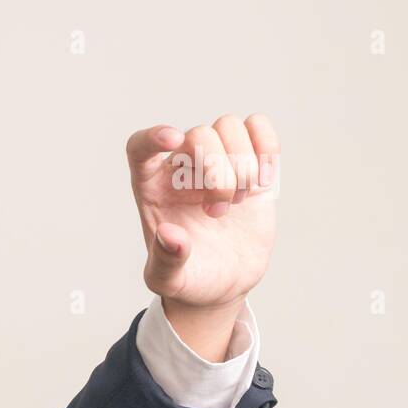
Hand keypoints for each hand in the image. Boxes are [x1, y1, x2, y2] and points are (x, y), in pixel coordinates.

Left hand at [126, 114, 277, 310]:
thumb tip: (169, 235)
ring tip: (238, 201)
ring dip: (241, 163)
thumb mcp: (169, 280)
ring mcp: (216, 162)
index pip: (140, 146)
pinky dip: (267, 147)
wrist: (224, 282)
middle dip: (217, 171)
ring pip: (228, 125)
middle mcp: (181, 168)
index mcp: (151, 188)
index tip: (172, 139)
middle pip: (197, 134)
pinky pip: (257, 128)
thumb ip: (166, 260)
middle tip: (217, 211)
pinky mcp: (249, 164)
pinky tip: (263, 181)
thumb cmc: (189, 278)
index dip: (153, 136)